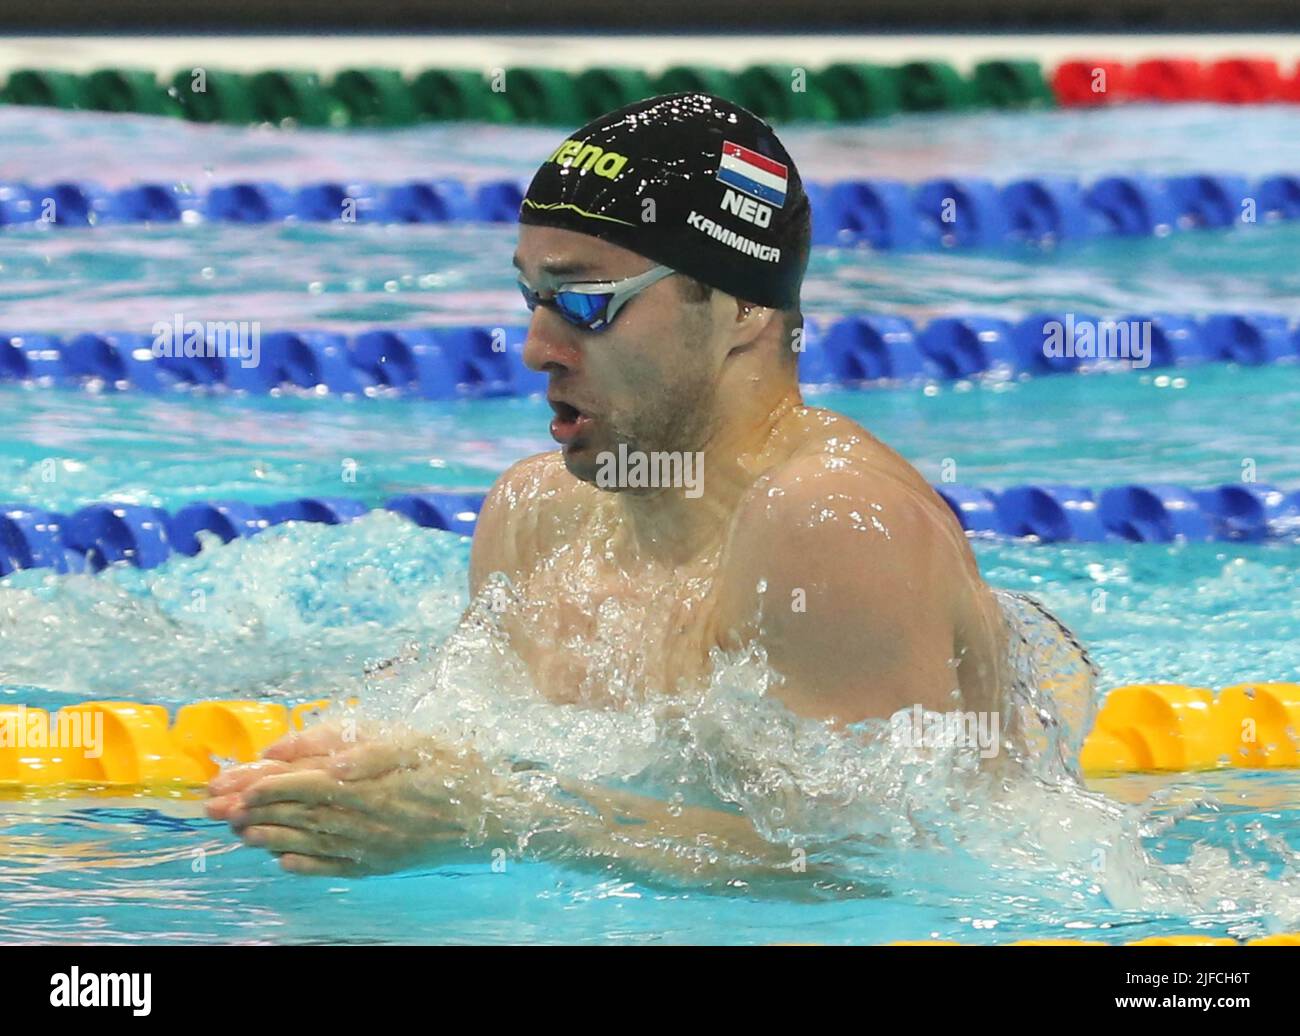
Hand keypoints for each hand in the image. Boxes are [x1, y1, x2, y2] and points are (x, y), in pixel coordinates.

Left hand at [205, 723, 502, 876]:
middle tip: (212, 807)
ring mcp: (370, 847)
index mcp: (367, 786)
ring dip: (267, 836)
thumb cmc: (457, 769)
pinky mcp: (380, 864)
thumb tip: (315, 757)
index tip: (230, 780)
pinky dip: (304, 866)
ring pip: (307, 842)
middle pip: (295, 813)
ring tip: (235, 832)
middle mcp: (362, 821)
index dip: (263, 782)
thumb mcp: (413, 740)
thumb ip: (361, 747)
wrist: (495, 815)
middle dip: (250, 808)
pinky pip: (334, 868)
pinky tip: (283, 861)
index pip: (301, 783)